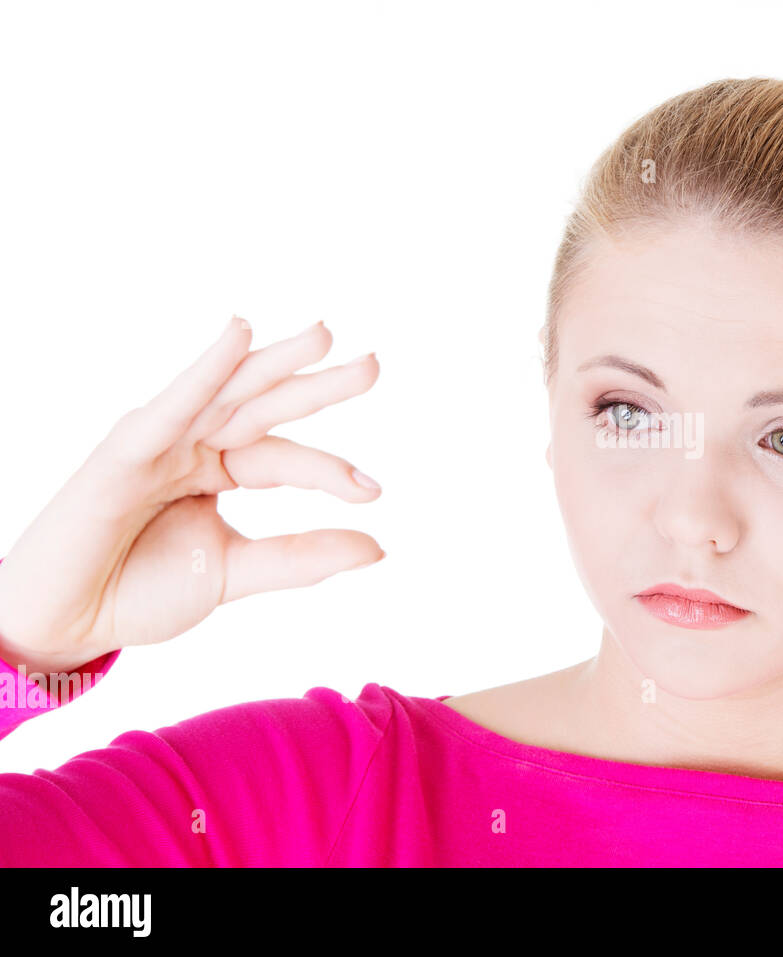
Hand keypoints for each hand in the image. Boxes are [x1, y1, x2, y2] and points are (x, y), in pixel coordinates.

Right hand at [0, 316, 384, 674]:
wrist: (67, 622)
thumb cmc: (138, 590)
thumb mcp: (236, 572)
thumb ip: (302, 557)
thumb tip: (379, 547)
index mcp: (220, 469)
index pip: (285, 459)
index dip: (331, 471)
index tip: (373, 491)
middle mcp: (193, 444)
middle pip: (266, 406)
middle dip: (319, 384)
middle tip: (374, 364)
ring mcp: (160, 441)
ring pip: (228, 393)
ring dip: (275, 361)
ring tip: (325, 334)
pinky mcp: (125, 449)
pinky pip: (173, 406)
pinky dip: (205, 371)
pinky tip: (238, 335)